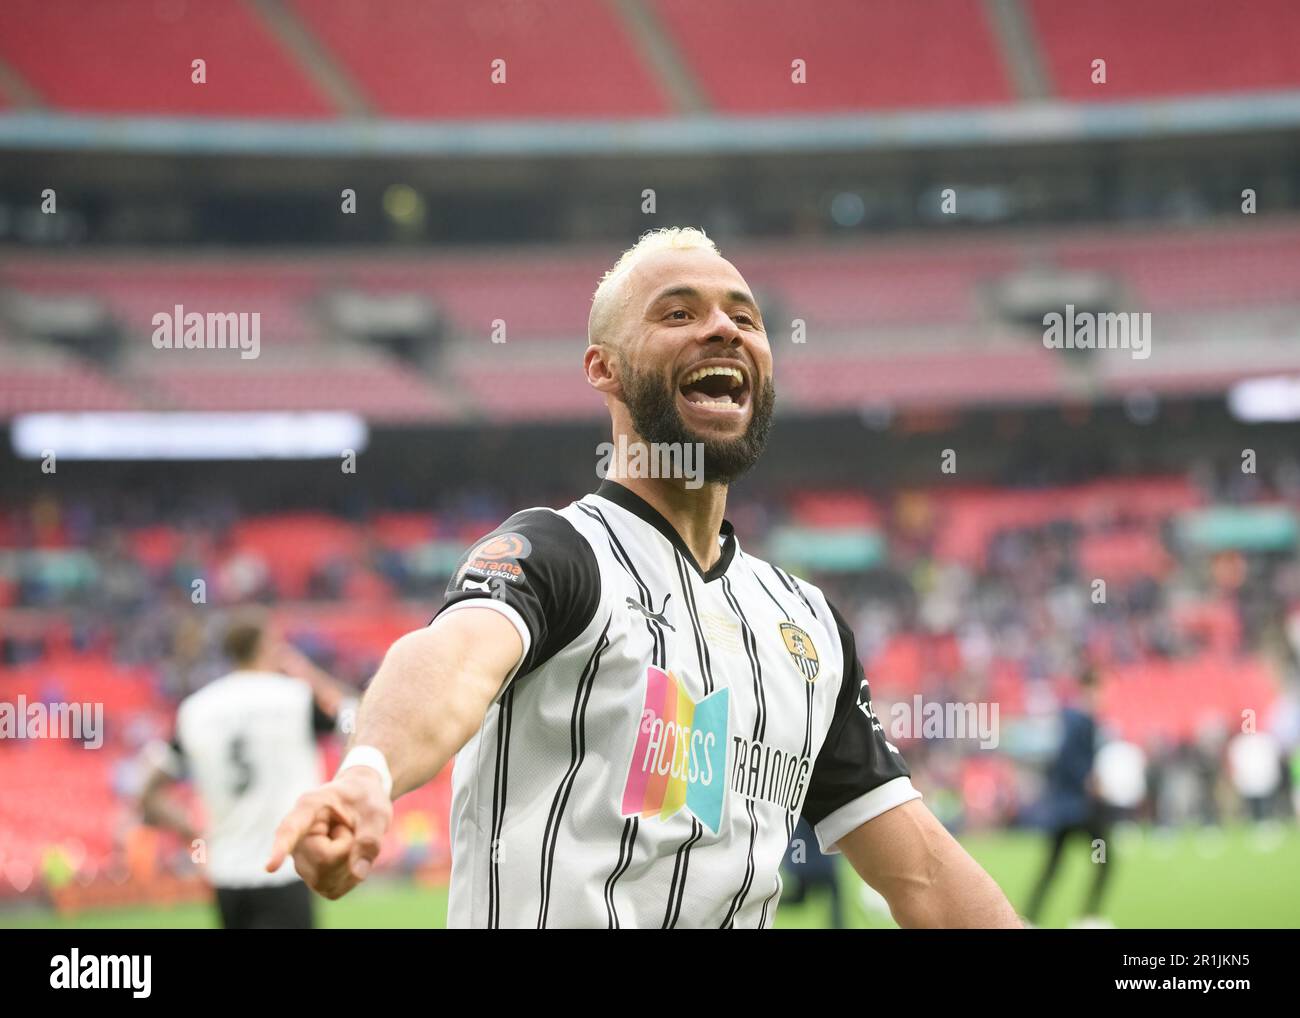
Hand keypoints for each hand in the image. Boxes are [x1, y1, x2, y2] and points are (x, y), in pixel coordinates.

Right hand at [265, 768, 391, 898]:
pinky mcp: (310, 874)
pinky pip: (330, 889)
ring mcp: (301, 857)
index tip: (270, 867)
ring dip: (347, 865)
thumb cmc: (366, 800)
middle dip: (347, 850)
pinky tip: (349, 859)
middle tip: (351, 829)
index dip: (280, 848)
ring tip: (347, 840)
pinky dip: (347, 879)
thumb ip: (370, 838)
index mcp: (310, 806)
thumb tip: (358, 874)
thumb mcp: (377, 812)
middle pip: (320, 860)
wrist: (361, 801)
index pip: (291, 829)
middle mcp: (298, 834)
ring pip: (323, 879)